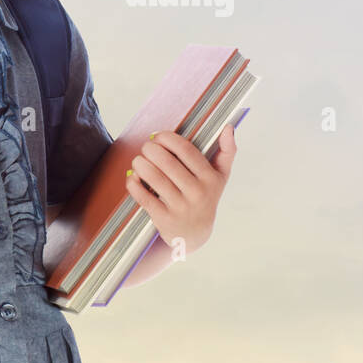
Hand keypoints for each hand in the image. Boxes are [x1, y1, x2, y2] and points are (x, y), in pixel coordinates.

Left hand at [124, 124, 237, 255]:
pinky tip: (134, 177)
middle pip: (167, 163)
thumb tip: (228, 127)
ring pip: (154, 178)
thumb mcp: (220, 176)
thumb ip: (227, 150)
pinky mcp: (164, 219)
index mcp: (210, 179)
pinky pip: (144, 197)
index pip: (186, 150)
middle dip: (150, 149)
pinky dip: (134, 183)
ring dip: (140, 164)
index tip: (158, 136)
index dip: (168, 138)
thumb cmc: (205, 197)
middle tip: (146, 147)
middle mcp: (197, 193)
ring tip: (138, 160)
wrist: (195, 235)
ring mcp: (180, 207)